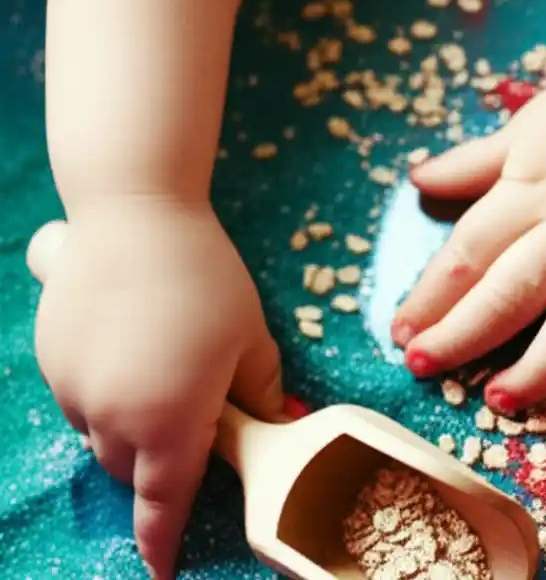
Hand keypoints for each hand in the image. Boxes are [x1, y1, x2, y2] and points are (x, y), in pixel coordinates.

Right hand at [28, 202, 284, 578]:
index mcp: (169, 422)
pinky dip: (105, 392)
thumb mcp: (249, 336)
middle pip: (132, 469)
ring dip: (130, 427)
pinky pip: (79, 398)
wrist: (132, 218)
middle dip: (159, 463)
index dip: (162, 539)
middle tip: (196, 420)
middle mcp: (111, 417)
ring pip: (102, 435)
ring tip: (164, 370)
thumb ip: (260, 390)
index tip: (160, 569)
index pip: (165, 500)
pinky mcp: (49, 359)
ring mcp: (72, 389)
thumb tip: (278, 421)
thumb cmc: (205, 280)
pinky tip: (132, 343)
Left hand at [392, 53, 545, 416]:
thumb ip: (473, 164)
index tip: (402, 331)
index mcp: (531, 191)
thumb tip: (418, 181)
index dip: (431, 298)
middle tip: (424, 369)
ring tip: (502, 400)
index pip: (468, 255)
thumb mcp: (526, 129)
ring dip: (538, 370)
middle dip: (461, 338)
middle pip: (509, 295)